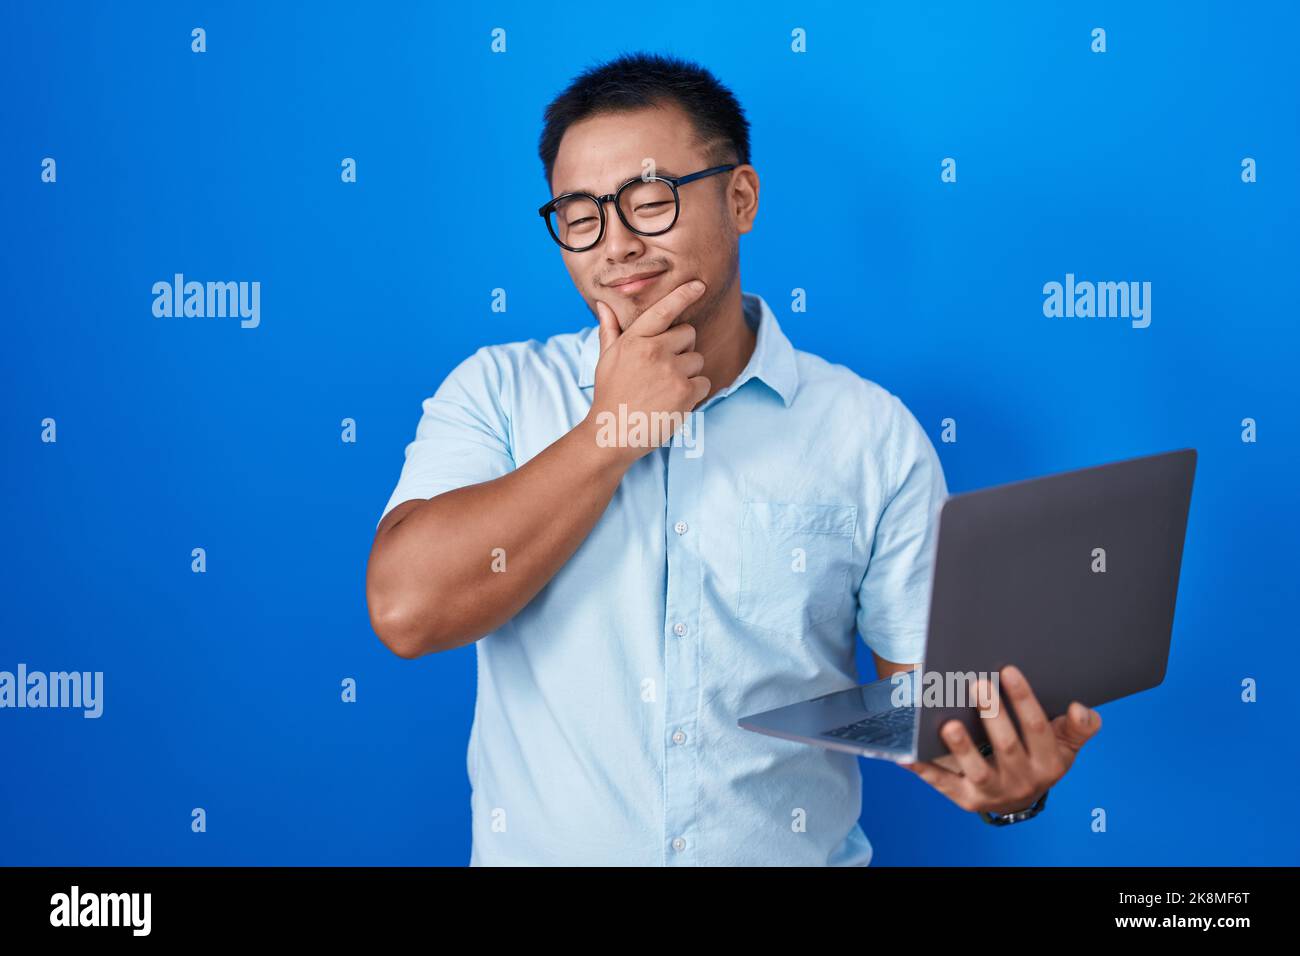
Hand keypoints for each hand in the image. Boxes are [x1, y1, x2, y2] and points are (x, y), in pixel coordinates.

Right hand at [582, 279, 710, 463]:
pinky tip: (674, 402)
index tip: (698, 285)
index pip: (663, 310)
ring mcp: (671, 371)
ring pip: (697, 359)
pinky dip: (695, 393)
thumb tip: (604, 304)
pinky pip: (704, 382)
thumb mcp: (606, 359)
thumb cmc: (610, 395)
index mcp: (634, 340)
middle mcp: (653, 351)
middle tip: (665, 369)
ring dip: (689, 373)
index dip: (683, 295)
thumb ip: (610, 330)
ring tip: (666, 389)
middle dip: (683, 348)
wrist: (612, 434)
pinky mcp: (684, 392)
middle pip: (689, 334)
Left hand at [900, 664, 1101, 814]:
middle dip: (993, 715)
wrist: (1018, 797)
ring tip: (948, 723)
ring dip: (962, 747)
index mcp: (1049, 763)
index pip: (1037, 728)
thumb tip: (1080, 709)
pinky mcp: (965, 799)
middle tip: (977, 684)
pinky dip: (923, 769)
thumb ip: (1078, 727)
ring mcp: (993, 791)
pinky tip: (905, 754)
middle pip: (1007, 746)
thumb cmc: (1039, 756)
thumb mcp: (1064, 744)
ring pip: (977, 769)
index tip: (1008, 669)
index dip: (1023, 699)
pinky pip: (943, 783)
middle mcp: (1023, 781)